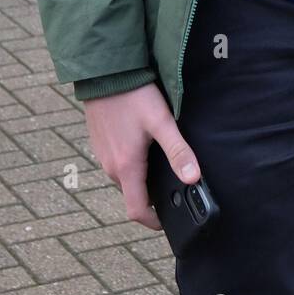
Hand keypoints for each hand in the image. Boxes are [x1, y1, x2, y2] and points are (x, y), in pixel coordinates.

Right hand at [83, 81, 200, 229]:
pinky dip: (131, 161)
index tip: (167, 221)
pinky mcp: (100, 143)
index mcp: (126, 168)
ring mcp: (102, 155)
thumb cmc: (133, 96)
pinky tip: (144, 143)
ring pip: (125, 176)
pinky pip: (117, 161)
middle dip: (151, 194)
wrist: (105, 72)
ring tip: (161, 160)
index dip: (153, 222)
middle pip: (133, 193)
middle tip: (173, 183)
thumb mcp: (161, 122)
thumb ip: (178, 151)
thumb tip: (193, 179)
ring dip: (141, 176)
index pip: (136, 211)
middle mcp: (111, 167)